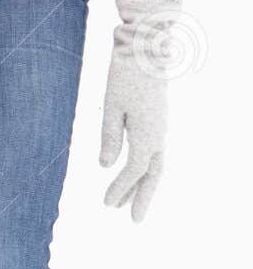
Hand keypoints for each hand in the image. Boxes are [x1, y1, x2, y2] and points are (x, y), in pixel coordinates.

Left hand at [99, 14, 170, 222]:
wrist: (146, 48)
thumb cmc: (125, 75)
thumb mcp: (112, 106)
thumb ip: (110, 137)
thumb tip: (107, 167)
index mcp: (148, 133)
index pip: (133, 169)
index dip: (121, 188)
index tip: (107, 204)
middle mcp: (159, 134)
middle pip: (153, 174)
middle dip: (142, 197)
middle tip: (132, 220)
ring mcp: (161, 127)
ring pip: (156, 164)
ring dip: (143, 184)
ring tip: (126, 203)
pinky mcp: (157, 120)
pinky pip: (154, 151)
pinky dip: (145, 167)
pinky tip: (134, 172)